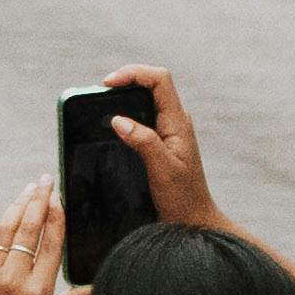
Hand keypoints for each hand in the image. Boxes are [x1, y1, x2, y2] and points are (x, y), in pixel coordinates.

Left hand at [0, 174, 72, 294]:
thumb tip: (97, 287)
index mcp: (40, 292)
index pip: (52, 242)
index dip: (56, 215)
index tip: (59, 196)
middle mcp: (16, 280)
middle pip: (30, 229)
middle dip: (39, 200)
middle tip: (45, 179)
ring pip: (5, 230)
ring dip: (17, 204)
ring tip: (28, 189)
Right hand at [109, 67, 218, 237]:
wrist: (195, 221)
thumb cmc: (183, 199)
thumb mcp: (162, 170)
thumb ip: (143, 142)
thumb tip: (117, 119)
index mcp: (178, 123)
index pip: (159, 80)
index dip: (133, 73)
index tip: (108, 83)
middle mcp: (175, 121)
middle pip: (152, 84)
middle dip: (126, 80)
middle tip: (100, 92)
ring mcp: (170, 129)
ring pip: (147, 98)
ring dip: (125, 95)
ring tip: (102, 102)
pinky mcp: (162, 139)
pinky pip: (144, 115)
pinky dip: (127, 111)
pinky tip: (113, 123)